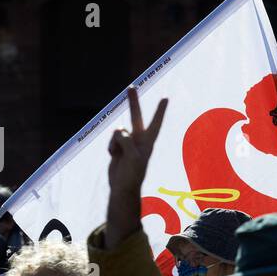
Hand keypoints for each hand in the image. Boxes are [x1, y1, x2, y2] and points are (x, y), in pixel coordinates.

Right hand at [104, 86, 167, 246]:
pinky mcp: (118, 147)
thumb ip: (127, 141)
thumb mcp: (133, 157)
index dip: (159, 111)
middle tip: (131, 87)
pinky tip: (113, 156)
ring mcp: (128, 143)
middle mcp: (139, 140)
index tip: (166, 98)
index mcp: (147, 142)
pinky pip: (111, 139)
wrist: (122, 187)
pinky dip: (110, 147)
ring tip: (118, 155)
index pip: (155, 123)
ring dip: (115, 142)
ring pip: (117, 131)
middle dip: (133, 102)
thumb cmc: (132, 175)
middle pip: (136, 116)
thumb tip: (120, 132)